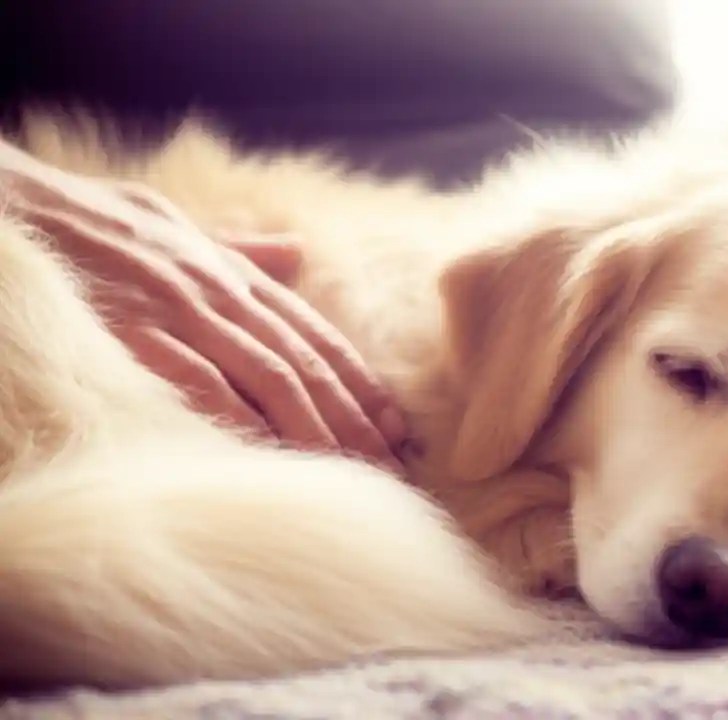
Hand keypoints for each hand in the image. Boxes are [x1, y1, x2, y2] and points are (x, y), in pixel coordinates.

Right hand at [1, 148, 408, 474]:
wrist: (17, 205)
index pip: (315, 336)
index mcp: (232, 272)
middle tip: (392, 466)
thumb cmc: (95, 221)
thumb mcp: (176, 225)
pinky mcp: (135, 333)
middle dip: (355, 417)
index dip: (362, 382)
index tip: (398, 426)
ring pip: (269, 378)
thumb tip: (294, 252)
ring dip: (317, 428)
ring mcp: (180, 313)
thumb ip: (237, 248)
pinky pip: (200, 384)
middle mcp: (220, 293)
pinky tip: (271, 455)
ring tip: (352, 472)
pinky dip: (241, 419)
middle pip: (304, 364)